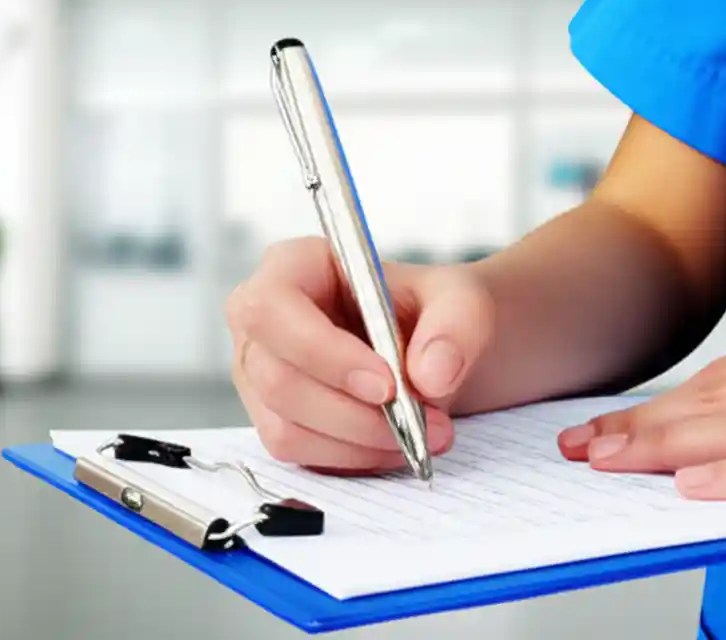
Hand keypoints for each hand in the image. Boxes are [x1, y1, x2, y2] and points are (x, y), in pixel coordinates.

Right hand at [226, 237, 494, 473]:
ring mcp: (261, 375)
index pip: (271, 308)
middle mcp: (264, 322)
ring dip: (360, 442)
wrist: (441, 349)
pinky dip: (353, 458)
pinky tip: (395, 444)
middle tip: (422, 420)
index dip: (321, 352)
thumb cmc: (437, 310)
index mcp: (294, 267)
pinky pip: (300, 455)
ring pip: (286, 427)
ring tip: (422, 434)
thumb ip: (456, 326)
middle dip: (354, 413)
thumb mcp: (464, 300)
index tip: (387, 384)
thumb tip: (430, 375)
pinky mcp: (276, 420)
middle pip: (276, 379)